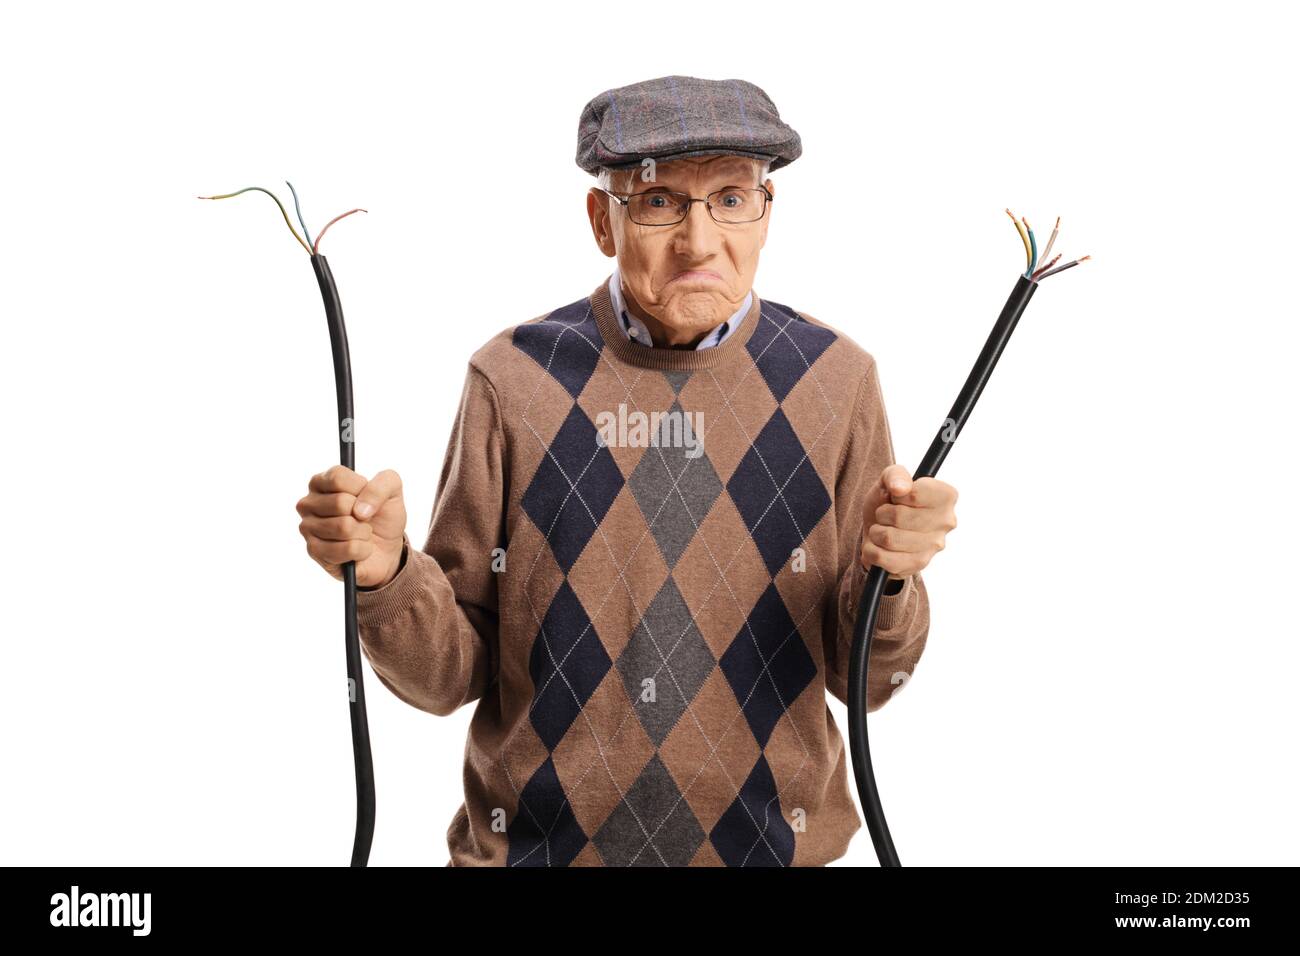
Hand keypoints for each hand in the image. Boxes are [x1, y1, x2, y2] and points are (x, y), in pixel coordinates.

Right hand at [296, 465, 407, 586]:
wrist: (386, 548)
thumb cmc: (382, 514)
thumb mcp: (392, 489)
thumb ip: (382, 485)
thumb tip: (359, 510)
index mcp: (322, 481)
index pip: (337, 478)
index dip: (361, 488)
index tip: (366, 496)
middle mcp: (309, 503)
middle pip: (340, 503)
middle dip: (364, 514)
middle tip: (365, 518)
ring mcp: (308, 528)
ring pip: (344, 527)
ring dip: (364, 532)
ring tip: (363, 533)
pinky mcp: (315, 551)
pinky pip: (348, 549)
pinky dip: (363, 549)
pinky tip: (359, 549)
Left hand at [860, 464, 957, 578]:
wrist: (881, 530)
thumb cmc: (889, 500)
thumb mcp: (888, 479)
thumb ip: (895, 475)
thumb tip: (900, 488)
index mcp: (946, 496)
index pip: (913, 494)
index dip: (896, 495)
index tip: (896, 497)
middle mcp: (947, 522)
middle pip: (899, 516)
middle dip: (882, 513)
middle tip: (886, 514)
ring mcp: (934, 546)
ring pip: (889, 538)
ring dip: (876, 532)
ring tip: (882, 529)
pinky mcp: (918, 565)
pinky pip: (883, 558)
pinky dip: (872, 551)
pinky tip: (879, 546)